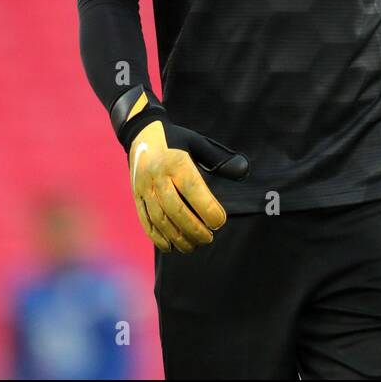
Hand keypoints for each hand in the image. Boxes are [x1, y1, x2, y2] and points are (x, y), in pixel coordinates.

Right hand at [127, 119, 228, 252]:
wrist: (142, 134)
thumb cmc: (177, 141)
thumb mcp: (198, 143)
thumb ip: (219, 159)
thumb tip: (243, 170)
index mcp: (176, 162)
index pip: (193, 190)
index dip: (207, 209)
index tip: (219, 222)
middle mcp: (158, 177)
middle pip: (175, 210)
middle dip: (194, 229)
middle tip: (208, 239)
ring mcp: (144, 188)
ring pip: (160, 219)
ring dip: (177, 237)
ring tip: (193, 246)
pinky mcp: (137, 197)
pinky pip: (146, 221)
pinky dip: (157, 237)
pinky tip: (170, 247)